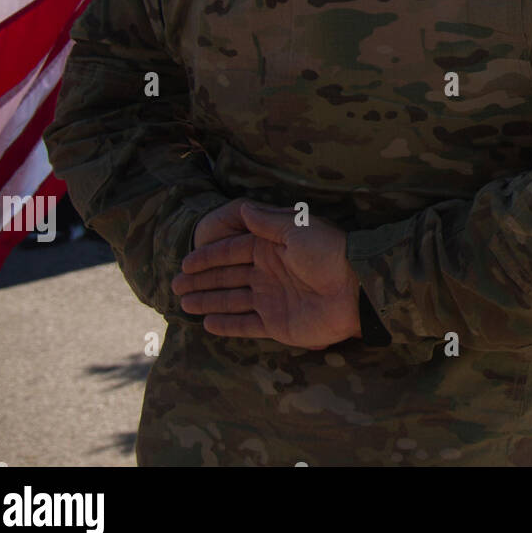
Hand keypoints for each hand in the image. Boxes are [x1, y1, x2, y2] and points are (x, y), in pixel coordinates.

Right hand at [172, 201, 361, 349]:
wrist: (356, 290)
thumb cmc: (328, 253)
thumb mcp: (297, 228)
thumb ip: (267, 221)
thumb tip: (242, 206)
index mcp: (273, 248)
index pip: (233, 250)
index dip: (209, 256)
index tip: (186, 262)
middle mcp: (269, 272)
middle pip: (228, 276)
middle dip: (202, 280)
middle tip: (175, 285)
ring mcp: (273, 299)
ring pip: (232, 299)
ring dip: (208, 300)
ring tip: (183, 303)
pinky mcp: (278, 324)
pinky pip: (246, 325)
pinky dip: (227, 324)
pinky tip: (208, 323)